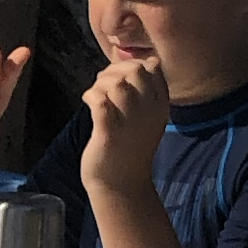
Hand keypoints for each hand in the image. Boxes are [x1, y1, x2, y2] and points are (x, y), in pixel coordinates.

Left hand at [83, 54, 171, 202]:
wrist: (121, 185)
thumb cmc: (128, 147)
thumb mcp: (145, 117)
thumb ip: (141, 91)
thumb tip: (130, 62)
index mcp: (160, 106)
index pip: (153, 67)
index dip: (130, 64)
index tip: (117, 78)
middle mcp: (149, 112)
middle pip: (136, 70)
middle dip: (113, 71)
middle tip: (102, 87)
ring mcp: (130, 123)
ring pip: (117, 83)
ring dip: (100, 84)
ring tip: (95, 96)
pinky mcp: (109, 134)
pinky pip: (100, 102)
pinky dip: (91, 97)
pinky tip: (88, 103)